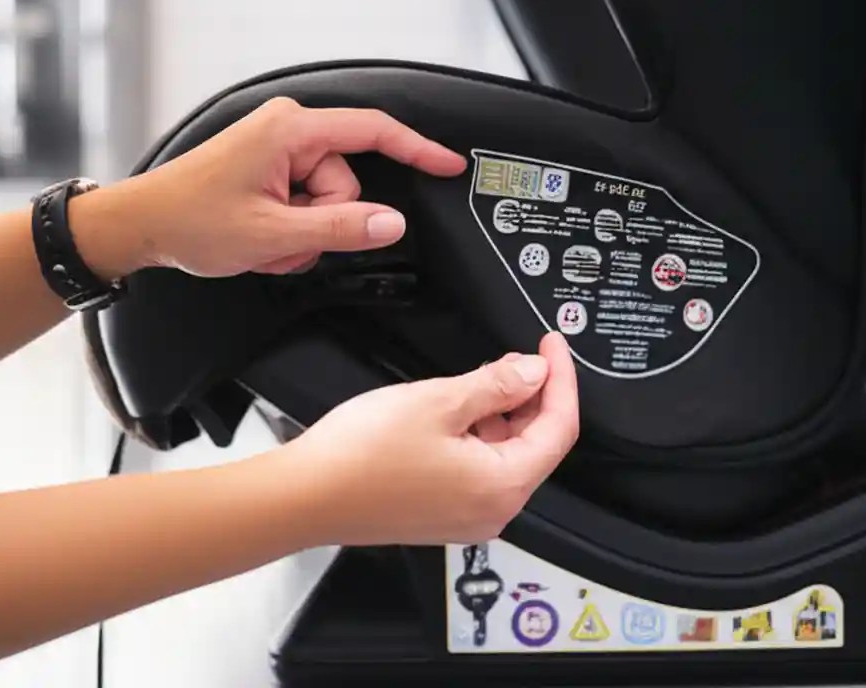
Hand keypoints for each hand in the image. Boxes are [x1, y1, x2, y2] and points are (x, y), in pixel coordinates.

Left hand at [70, 97, 466, 279]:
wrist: (140, 227)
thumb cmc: (189, 220)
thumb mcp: (273, 234)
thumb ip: (339, 230)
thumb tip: (388, 223)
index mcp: (291, 130)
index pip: (374, 131)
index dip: (418, 150)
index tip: (448, 165)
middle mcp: (286, 131)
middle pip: (346, 182)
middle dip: (325, 222)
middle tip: (284, 240)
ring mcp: (276, 149)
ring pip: (327, 200)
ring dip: (303, 233)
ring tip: (263, 242)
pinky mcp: (268, 168)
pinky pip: (304, 203)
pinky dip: (289, 230)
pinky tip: (259, 238)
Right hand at [283, 332, 579, 546]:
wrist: (304, 496)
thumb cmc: (360, 456)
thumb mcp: (439, 401)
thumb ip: (497, 384)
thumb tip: (534, 373)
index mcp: (502, 487)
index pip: (558, 428)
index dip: (561, 380)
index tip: (552, 347)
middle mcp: (492, 512)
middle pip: (535, 446)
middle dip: (531, 397)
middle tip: (519, 356)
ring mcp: (466, 518)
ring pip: (505, 457)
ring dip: (502, 414)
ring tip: (480, 378)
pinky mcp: (441, 515)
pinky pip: (478, 471)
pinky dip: (478, 436)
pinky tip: (456, 409)